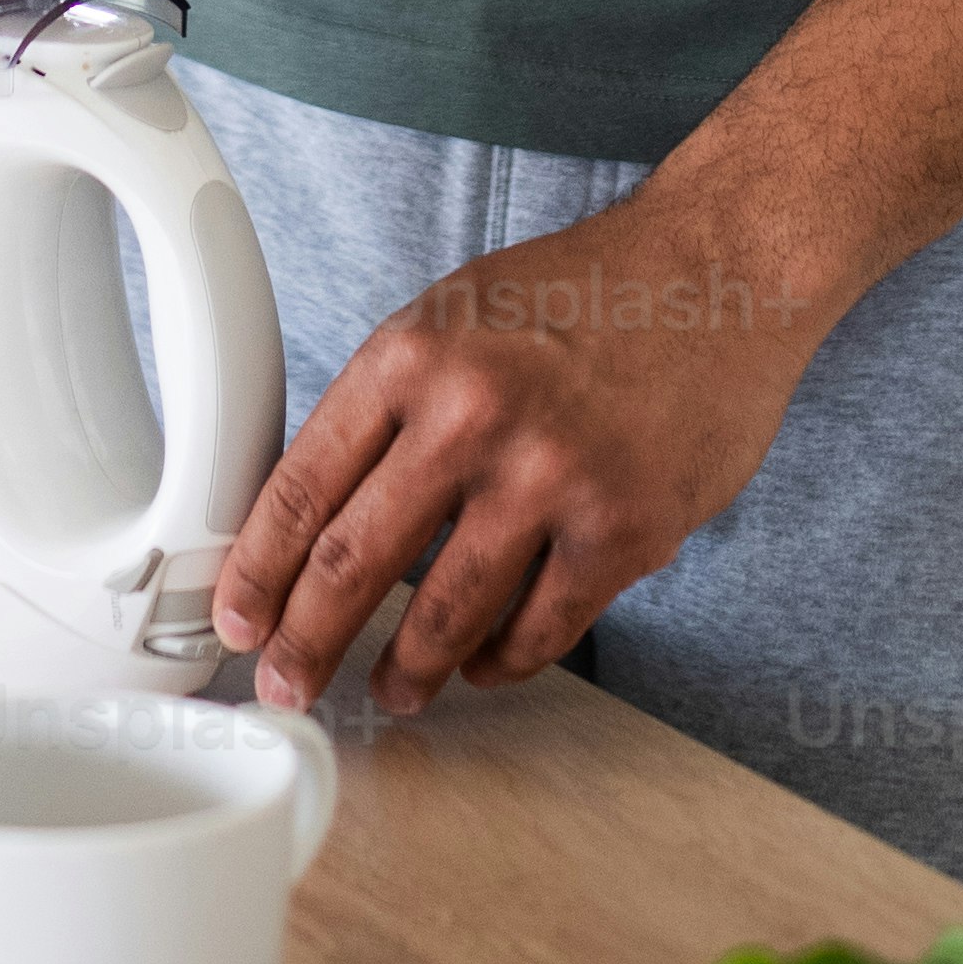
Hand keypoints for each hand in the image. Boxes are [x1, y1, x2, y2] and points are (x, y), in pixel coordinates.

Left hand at [213, 0, 962, 717]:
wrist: (722, 272)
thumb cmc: (585, 293)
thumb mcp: (457, 312)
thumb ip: (391, 405)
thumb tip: (316, 515)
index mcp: (414, 352)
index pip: (305, 484)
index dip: (258, 569)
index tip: (239, 620)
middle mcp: (473, 414)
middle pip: (357, 562)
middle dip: (307, 642)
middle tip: (285, 686)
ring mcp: (553, 477)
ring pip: (447, 615)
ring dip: (408, 669)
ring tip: (391, 691)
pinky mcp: (625, 528)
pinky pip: (541, 627)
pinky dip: (503, 660)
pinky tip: (484, 666)